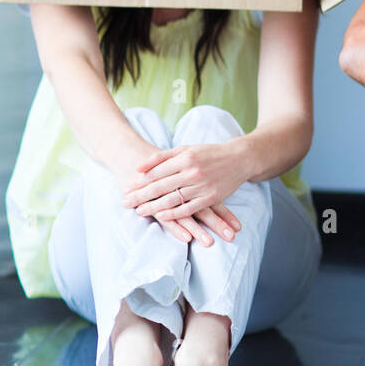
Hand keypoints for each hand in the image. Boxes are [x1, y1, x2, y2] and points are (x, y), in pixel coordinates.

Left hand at [121, 141, 247, 243]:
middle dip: (139, 196)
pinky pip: (188, 209)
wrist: (240, 158)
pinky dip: (173, 214)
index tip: (126, 188)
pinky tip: (161, 216)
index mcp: (184, 157)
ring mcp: (201, 186)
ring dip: (152, 207)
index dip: (139, 182)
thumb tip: (139, 168)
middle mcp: (192, 172)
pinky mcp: (211, 197)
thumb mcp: (185, 148)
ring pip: (171, 200)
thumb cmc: (209, 152)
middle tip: (125, 203)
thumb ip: (162, 157)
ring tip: (139, 211)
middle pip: (159, 187)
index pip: (156, 172)